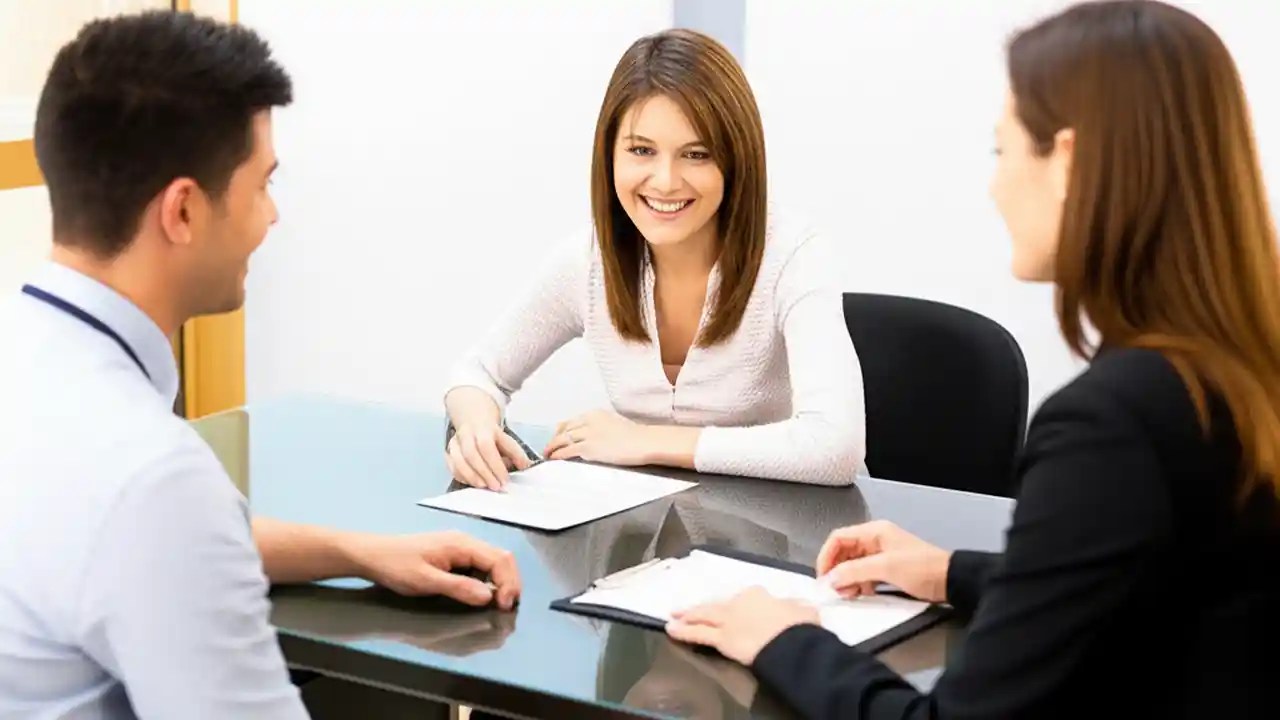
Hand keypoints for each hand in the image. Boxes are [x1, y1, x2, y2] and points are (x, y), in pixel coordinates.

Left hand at [348, 531, 520, 608]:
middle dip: (509, 583)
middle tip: (505, 608)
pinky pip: (479, 566)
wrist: (372, 555)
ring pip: (492, 563)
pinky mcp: (453, 556)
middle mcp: (466, 542)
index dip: (508, 583)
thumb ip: (459, 587)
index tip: (503, 607)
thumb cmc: (396, 566)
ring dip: (499, 583)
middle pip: (501, 559)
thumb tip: (489, 596)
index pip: (500, 559)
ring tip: (496, 604)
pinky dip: (487, 581)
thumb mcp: (426, 581)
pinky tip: (480, 595)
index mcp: (462, 544)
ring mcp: (460, 548)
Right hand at [446, 421, 531, 490]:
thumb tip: (525, 466)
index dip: (496, 465)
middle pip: (472, 454)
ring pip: (459, 460)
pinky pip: (452, 465)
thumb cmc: (491, 434)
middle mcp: (469, 434)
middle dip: (485, 473)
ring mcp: (456, 441)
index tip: (505, 479)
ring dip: (473, 476)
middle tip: (497, 486)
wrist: (473, 418)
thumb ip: (515, 453)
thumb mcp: (506, 439)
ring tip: (485, 486)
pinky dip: (462, 476)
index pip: (488, 446)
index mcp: (485, 428)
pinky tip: (474, 482)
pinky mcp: (449, 450)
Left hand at [543, 409, 651, 464]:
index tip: (556, 435)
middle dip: (554, 438)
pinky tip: (554, 459)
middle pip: (565, 429)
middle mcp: (589, 421)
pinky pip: (568, 451)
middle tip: (548, 446)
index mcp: (596, 414)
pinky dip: (558, 455)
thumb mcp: (615, 423)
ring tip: (547, 454)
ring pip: (563, 439)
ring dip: (552, 447)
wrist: (644, 442)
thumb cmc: (635, 436)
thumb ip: (601, 427)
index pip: (572, 421)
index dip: (561, 429)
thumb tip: (594, 436)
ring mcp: (588, 434)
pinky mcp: (589, 447)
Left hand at [666, 587, 819, 665]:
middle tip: (685, 608)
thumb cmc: (799, 626)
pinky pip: (699, 634)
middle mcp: (740, 603)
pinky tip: (672, 630)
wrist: (790, 640)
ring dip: (688, 616)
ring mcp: (728, 620)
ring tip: (674, 616)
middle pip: (717, 605)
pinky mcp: (721, 639)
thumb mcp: (804, 611)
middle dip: (702, 607)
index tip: (738, 607)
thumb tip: (800, 607)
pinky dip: (684, 631)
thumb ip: (797, 607)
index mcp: (760, 595)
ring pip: (704, 616)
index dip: (740, 604)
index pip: (747, 597)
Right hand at [816, 520, 950, 602]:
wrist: (951, 580)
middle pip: (844, 552)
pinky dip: (859, 584)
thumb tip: (831, 578)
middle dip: (836, 570)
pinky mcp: (888, 569)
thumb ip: (854, 571)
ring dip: (847, 579)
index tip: (823, 577)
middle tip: (835, 589)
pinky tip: (862, 594)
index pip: (838, 538)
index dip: (826, 557)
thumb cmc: (922, 568)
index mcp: (874, 532)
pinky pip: (865, 574)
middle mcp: (875, 539)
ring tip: (849, 594)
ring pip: (853, 565)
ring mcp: (882, 554)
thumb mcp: (885, 568)